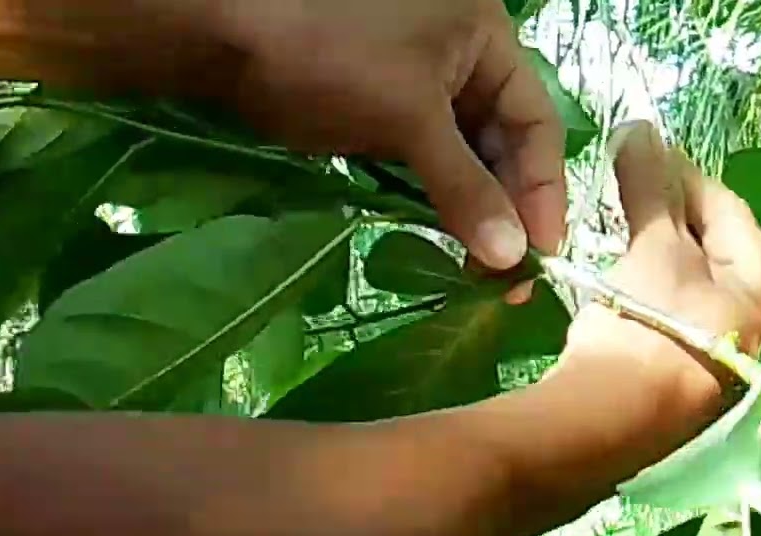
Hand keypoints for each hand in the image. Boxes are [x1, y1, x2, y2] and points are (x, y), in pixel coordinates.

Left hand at [209, 0, 565, 270]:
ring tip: (478, 272)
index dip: (543, 189)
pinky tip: (445, 242)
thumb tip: (513, 258)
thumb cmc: (328, 55)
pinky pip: (426, 162)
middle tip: (509, 278)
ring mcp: (421, 82)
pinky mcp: (383, 110)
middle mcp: (462, 55)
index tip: (539, 252)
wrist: (218, 32)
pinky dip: (436, 201)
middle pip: (504, 143)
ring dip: (474, 213)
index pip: (536, 121)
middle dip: (508, 209)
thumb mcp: (407, 118)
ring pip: (465, 158)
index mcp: (485, 34)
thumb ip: (464, 187)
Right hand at [557, 121, 760, 463]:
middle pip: (716, 251)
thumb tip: (641, 129)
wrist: (609, 427)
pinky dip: (651, 293)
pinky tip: (620, 284)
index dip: (685, 175)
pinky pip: (675, 319)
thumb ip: (651, 188)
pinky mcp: (688, 383)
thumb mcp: (653, 247)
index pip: (730, 211)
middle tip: (628, 191)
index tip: (644, 153)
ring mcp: (725, 360)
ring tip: (619, 232)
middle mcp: (757, 327)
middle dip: (671, 216)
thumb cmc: (648, 327)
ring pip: (693, 286)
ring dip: (659, 254)